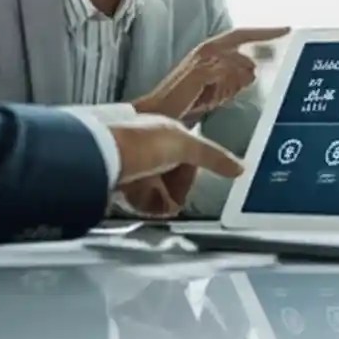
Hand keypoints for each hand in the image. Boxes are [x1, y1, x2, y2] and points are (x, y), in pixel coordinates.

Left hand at [110, 114, 244, 216]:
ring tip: (152, 208)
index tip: (186, 194)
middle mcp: (146, 142)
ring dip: (154, 200)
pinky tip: (136, 206)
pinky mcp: (113, 176)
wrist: (99, 154)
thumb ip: (213, 157)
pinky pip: (131, 194)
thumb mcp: (186, 146)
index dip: (190, 176)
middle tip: (170, 206)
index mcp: (165, 129)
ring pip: (150, 186)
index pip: (188, 154)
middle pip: (169, 174)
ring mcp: (129, 159)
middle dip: (171, 191)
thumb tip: (240, 167)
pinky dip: (138, 203)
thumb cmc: (140, 141)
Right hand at [133, 27, 288, 120]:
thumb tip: (252, 74)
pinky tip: (211, 98)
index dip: (264, 32)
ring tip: (212, 98)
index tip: (286, 29)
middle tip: (234, 84)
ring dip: (230, 88)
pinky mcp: (201, 71)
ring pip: (239, 68)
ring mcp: (204, 58)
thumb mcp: (216, 88)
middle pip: (244, 53)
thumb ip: (234, 78)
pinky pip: (227, 77)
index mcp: (210, 49)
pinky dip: (223, 90)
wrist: (159, 112)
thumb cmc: (186, 101)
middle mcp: (208, 48)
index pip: (242, 34)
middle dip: (244, 71)